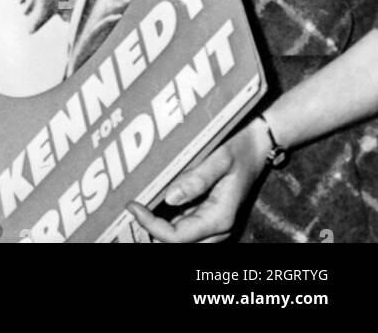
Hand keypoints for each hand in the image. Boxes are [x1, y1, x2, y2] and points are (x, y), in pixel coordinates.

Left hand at [126, 121, 267, 242]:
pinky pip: (183, 227)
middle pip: (177, 242)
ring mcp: (213, 225)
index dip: (151, 225)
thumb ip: (196, 179)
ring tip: (138, 203)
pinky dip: (165, 219)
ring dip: (157, 225)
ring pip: (179, 238)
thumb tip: (169, 198)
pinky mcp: (207, 217)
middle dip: (151, 228)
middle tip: (132, 205)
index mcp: (220, 218)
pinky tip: (151, 202)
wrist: (256, 146)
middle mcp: (217, 228)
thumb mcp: (219, 159)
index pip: (178, 237)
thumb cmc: (239, 149)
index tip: (132, 205)